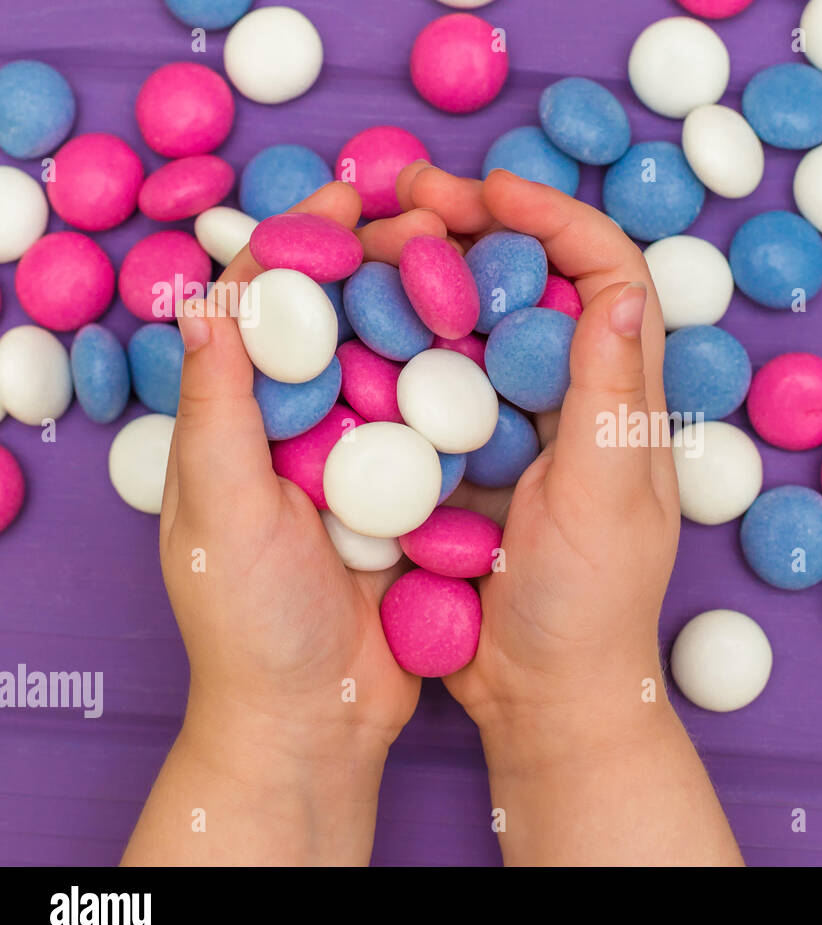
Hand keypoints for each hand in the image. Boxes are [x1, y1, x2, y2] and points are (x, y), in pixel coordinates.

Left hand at [125, 183, 426, 864]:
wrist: (320, 719)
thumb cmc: (251, 624)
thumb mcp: (221, 513)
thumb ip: (217, 411)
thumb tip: (206, 297)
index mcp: (239, 426)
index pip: (260, 311)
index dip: (299, 246)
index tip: (351, 197)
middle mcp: (299, 432)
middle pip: (338, 322)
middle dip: (379, 263)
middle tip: (436, 220)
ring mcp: (359, 463)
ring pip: (396, 364)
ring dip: (431, 311)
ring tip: (479, 262)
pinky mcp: (411, 495)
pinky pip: (438, 422)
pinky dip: (463, 379)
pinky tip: (505, 345)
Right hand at [394, 165, 741, 864]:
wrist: (543, 697)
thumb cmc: (588, 608)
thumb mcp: (606, 499)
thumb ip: (611, 398)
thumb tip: (619, 293)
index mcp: (624, 400)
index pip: (610, 275)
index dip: (557, 218)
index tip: (488, 191)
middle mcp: (577, 401)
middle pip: (536, 283)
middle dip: (478, 226)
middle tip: (405, 197)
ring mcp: (523, 430)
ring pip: (481, 325)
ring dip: (433, 275)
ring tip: (370, 242)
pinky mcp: (476, 461)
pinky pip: (439, 382)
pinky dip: (403, 343)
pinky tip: (356, 323)